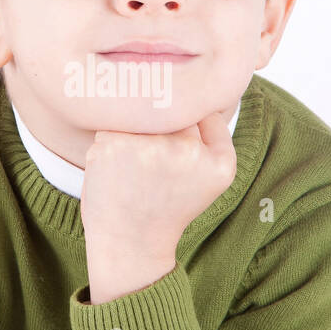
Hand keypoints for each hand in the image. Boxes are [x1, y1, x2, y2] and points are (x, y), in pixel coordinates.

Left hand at [80, 110, 237, 259]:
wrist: (130, 244)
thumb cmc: (168, 204)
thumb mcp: (211, 176)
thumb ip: (214, 131)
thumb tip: (199, 85)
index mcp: (220, 161)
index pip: (202, 111)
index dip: (182, 124)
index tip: (172, 149)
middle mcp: (189, 151)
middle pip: (171, 110)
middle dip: (158, 127)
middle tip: (150, 163)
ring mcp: (151, 147)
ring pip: (142, 113)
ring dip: (134, 132)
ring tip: (133, 167)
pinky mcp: (114, 144)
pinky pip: (112, 122)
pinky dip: (110, 140)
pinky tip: (115, 169)